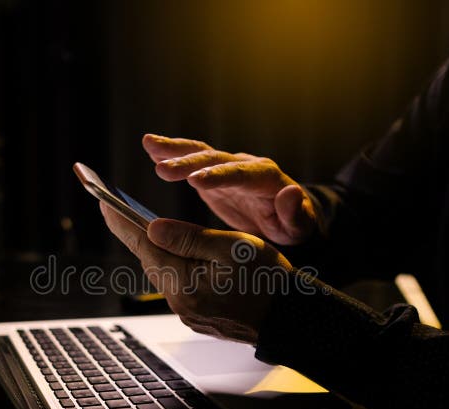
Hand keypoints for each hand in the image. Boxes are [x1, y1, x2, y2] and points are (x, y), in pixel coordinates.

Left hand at [100, 202, 292, 343]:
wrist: (290, 318)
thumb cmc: (268, 279)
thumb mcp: (232, 247)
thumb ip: (190, 237)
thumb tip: (153, 228)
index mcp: (185, 284)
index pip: (144, 246)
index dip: (121, 221)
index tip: (103, 203)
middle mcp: (180, 302)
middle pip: (151, 259)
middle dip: (136, 233)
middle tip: (118, 208)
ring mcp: (188, 312)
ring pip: (165, 271)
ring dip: (159, 249)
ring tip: (148, 225)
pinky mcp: (198, 315)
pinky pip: (179, 284)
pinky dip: (175, 265)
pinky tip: (178, 251)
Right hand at [142, 133, 316, 245]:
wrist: (286, 216)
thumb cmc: (294, 224)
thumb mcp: (299, 226)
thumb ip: (294, 212)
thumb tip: (291, 192)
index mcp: (265, 178)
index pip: (240, 175)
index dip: (218, 177)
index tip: (195, 183)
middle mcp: (245, 165)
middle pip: (215, 160)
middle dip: (189, 163)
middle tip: (162, 168)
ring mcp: (228, 167)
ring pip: (201, 153)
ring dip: (175, 149)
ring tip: (149, 143)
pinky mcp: (213, 174)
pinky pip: (192, 161)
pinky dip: (172, 152)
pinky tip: (151, 147)